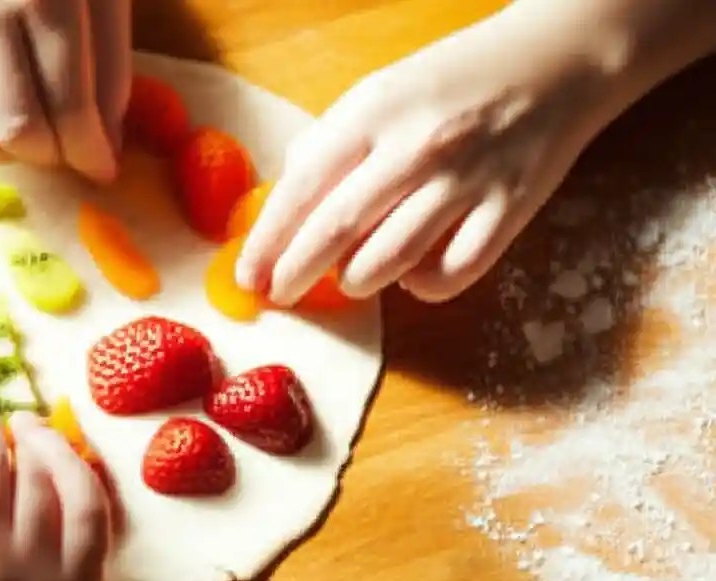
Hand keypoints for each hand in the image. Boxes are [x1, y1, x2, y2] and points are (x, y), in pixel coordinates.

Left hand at [237, 13, 612, 304]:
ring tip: (350, 277)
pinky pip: (452, 275)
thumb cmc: (453, 81)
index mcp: (374, 112)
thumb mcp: (379, 92)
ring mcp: (467, 180)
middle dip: (296, 274)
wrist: (556, 61)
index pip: (301, 189)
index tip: (247, 277)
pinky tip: (412, 273)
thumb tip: (285, 206)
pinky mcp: (511, 210)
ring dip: (357, 282)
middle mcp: (417, 146)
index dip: (267, 242)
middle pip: (336, 232)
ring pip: (390, 261)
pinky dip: (422, 287)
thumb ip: (331, 144)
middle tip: (280, 295)